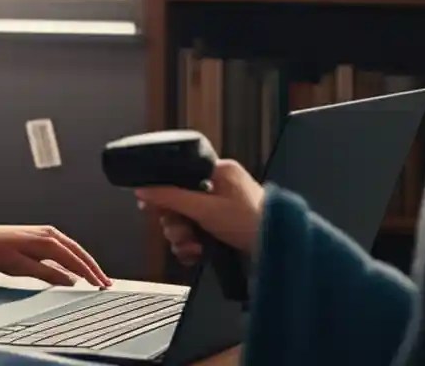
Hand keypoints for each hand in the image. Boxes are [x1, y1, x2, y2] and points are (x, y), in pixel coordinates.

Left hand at [0, 225, 111, 287]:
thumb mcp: (21, 267)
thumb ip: (47, 273)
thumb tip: (70, 280)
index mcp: (46, 241)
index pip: (75, 259)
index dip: (90, 274)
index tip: (101, 285)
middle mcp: (48, 234)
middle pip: (78, 252)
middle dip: (93, 268)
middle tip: (106, 283)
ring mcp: (44, 233)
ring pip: (72, 249)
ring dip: (85, 263)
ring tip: (96, 277)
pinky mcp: (39, 236)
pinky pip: (63, 248)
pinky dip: (73, 258)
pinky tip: (76, 268)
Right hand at [135, 159, 265, 254]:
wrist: (280, 249)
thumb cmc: (251, 223)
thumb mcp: (205, 209)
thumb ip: (171, 198)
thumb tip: (144, 190)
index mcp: (218, 171)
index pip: (178, 177)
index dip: (163, 194)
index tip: (152, 208)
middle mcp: (219, 187)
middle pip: (179, 202)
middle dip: (175, 222)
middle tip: (180, 232)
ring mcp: (222, 209)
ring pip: (186, 220)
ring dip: (183, 237)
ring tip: (191, 246)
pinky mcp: (224, 229)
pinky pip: (197, 233)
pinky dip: (193, 245)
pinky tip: (197, 253)